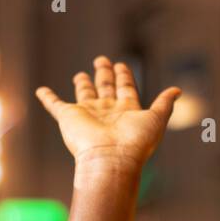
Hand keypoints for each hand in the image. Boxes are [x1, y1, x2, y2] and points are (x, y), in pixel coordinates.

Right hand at [35, 56, 179, 173]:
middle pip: (105, 88)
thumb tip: (178, 89)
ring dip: (83, 84)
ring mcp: (88, 115)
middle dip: (104, 74)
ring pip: (84, 95)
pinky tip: (41, 90)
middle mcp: (107, 112)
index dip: (124, 77)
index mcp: (127, 111)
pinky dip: (47, 98)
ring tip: (81, 75)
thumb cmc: (135, 142)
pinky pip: (55, 105)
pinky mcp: (69, 117)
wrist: (110, 160)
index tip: (121, 65)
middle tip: (102, 60)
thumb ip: (164, 103)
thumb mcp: (156, 119)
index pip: (126, 89)